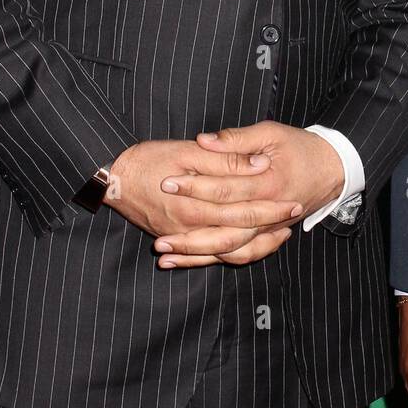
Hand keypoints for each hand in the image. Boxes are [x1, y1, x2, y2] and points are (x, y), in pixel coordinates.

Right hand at [107, 139, 300, 266]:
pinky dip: (230, 254)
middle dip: (270, 226)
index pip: (244, 209)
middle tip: (294, 216)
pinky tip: (247, 246)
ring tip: (279, 236)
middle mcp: (191, 226)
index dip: (272, 206)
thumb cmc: (149, 158)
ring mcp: (183, 237)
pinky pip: (208, 256)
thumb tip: (259, 163)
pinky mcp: (176, 239)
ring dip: (256, 245)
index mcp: (197, 203)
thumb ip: (224, 159)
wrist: (112, 177)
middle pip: (240, 233)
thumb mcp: (188, 151)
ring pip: (226, 251)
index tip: (294, 200)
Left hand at [151, 121, 344, 266]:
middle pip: (222, 229)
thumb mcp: (271, 134)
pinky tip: (187, 261)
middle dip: (187, 233)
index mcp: (267, 184)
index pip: (224, 188)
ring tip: (165, 254)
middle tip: (157, 234)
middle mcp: (268, 212)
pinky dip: (213, 260)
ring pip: (229, 249)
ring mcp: (268, 228)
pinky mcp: (266, 235)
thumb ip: (237, 140)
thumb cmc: (301, 147)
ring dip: (196, 255)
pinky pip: (240, 255)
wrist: (333, 169)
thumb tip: (204, 141)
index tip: (166, 182)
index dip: (194, 186)